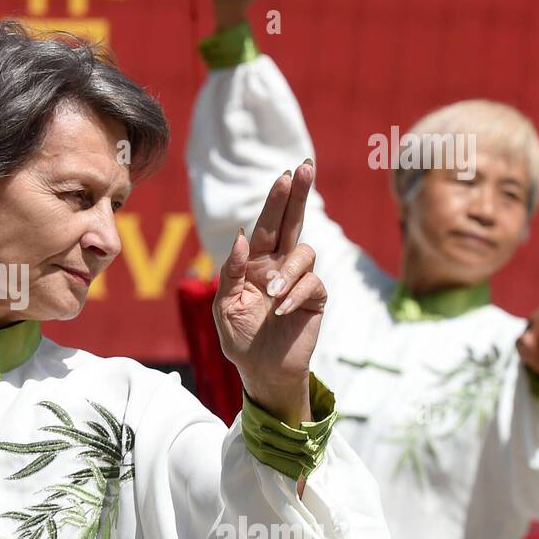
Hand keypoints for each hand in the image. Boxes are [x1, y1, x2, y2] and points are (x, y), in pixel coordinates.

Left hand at [214, 159, 324, 425]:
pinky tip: (281, 310)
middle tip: (304, 167)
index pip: (267, 224)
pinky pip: (311, 283)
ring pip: (304, 253)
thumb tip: (242, 237)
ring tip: (271, 294)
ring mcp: (299, 280)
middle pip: (293, 222)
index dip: (277, 200)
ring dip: (287, 270)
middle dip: (299, 195)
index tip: (286, 174)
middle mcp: (278, 265)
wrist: (260, 371)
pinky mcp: (315, 299)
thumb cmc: (240, 338)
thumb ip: (230, 272)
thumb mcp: (223, 306)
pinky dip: (294, 294)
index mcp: (254, 262)